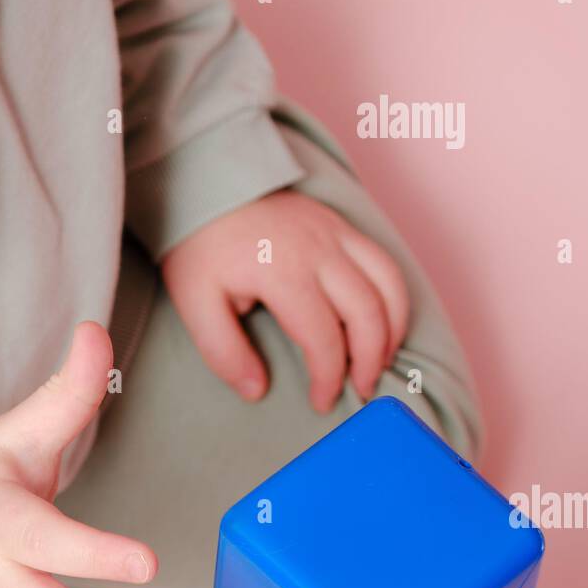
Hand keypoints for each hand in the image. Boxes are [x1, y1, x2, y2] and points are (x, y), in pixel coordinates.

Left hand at [160, 189, 409, 410]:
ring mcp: (336, 233)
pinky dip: (393, 299)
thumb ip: (224, 352)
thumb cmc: (201, 248)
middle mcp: (320, 250)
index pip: (323, 337)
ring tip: (379, 362)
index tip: (321, 401)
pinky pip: (384, 263)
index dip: (328, 377)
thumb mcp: (195, 304)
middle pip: (368, 311)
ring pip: (388, 283)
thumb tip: (256, 390)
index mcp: (283, 272)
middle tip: (361, 390)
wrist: (208, 186)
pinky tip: (382, 325)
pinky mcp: (342, 226)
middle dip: (371, 360)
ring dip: (392, 329)